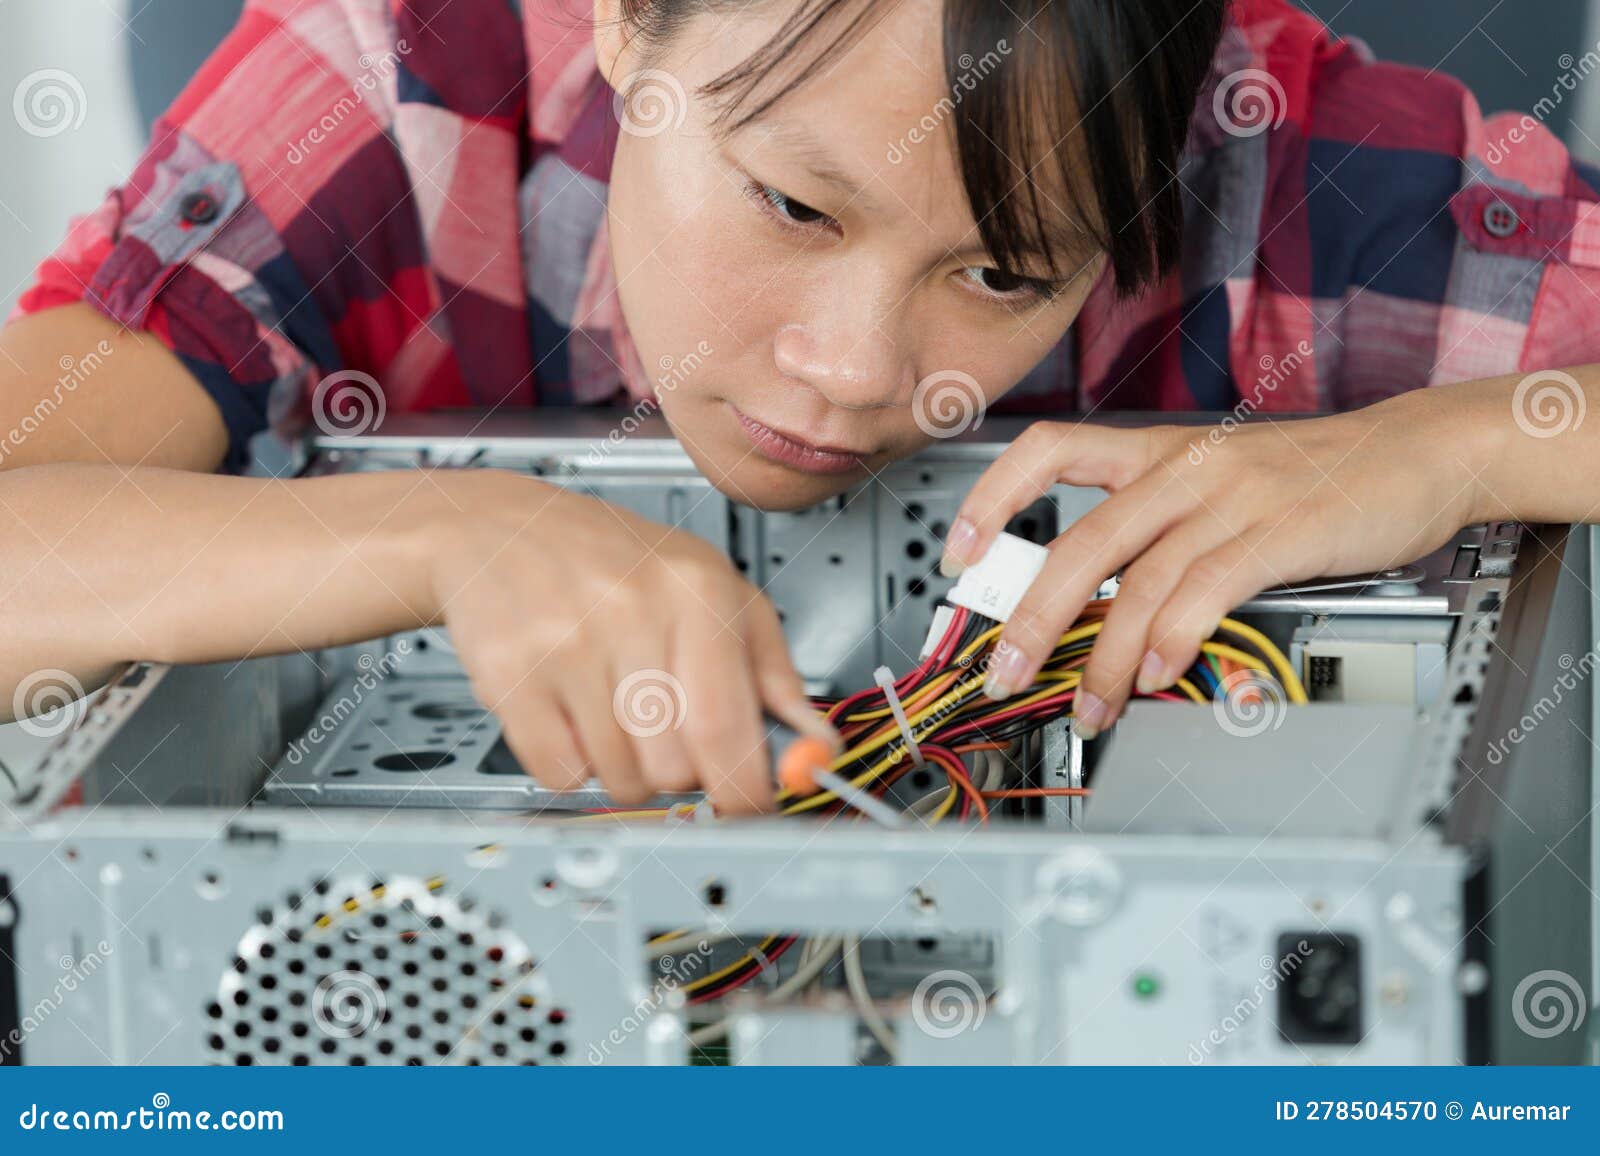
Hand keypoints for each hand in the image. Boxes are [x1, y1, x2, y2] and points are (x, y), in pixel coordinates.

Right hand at [428, 471, 835, 811]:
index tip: (750, 809)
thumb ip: (773, 672)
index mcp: (697, 590)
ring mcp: (566, 645)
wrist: (503, 528)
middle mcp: (632, 613)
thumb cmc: (617, 560)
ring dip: (623, 767)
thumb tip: (820, 747)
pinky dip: (570, 762)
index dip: (745, 791)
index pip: (729, 728)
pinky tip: (571, 712)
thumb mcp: (715, 589)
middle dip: (678, 769)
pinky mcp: (510, 676)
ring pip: (619, 779)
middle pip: (675, 767)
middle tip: (663, 724)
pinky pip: (560, 775)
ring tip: (613, 707)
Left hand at [940, 393, 1479, 735]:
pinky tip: (1158, 674)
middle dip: (1031, 617)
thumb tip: (1096, 607)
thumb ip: (1156, 532)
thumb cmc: (1313, 475)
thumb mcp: (1217, 482)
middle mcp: (1182, 468)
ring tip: (1091, 708)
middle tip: (1005, 671)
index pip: (1046, 449)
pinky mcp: (1279, 531)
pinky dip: (1174, 638)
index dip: (991, 497)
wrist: (1417, 452)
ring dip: (1106, 658)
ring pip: (1139, 581)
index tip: (956, 551)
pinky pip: (1206, 589)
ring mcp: (1230, 498)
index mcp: (1155, 451)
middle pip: (1081, 542)